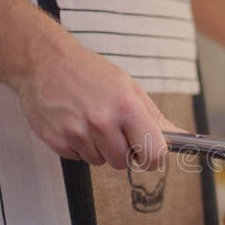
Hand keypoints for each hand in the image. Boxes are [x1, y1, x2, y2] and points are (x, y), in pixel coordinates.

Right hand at [16, 39, 176, 169]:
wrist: (44, 61)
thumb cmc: (90, 73)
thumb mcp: (128, 87)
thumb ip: (153, 116)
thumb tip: (180, 137)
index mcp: (125, 107)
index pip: (153, 153)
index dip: (153, 157)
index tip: (149, 153)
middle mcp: (102, 122)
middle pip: (124, 162)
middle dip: (123, 151)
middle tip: (114, 129)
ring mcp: (77, 133)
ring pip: (101, 162)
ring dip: (100, 149)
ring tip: (91, 122)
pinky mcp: (57, 141)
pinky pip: (79, 158)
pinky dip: (80, 147)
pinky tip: (75, 124)